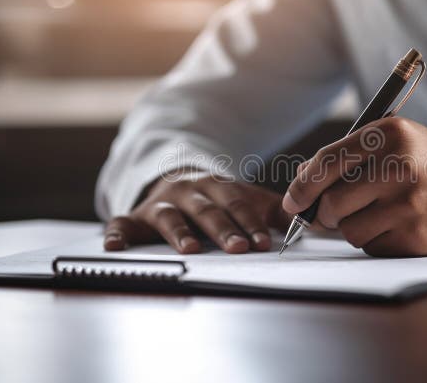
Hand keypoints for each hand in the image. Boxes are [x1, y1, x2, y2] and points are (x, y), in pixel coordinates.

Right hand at [104, 170, 290, 253]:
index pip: (238, 205)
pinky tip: (113, 246)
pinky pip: (123, 223)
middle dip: (223, 229)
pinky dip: (117, 234)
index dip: (251, 223)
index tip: (263, 242)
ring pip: (171, 217)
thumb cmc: (217, 197)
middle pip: (208, 211)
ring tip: (189, 249)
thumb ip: (273, 210)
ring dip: (180, 232)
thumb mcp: (244, 198)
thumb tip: (313, 220)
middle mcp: (189, 191)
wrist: (177, 176)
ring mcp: (162, 202)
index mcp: (219, 186)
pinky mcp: (137, 215)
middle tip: (238, 248)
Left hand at [281, 117, 426, 255]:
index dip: (302, 185)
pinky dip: (376, 240)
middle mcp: (399, 165)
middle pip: (332, 202)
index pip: (327, 161)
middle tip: (330, 214)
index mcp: (390, 134)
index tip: (292, 200)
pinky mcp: (415, 235)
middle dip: (324, 214)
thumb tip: (301, 184)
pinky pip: (372, 246)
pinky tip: (398, 226)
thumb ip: (351, 157)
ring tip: (378, 214)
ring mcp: (409, 203)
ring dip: (354, 227)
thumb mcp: (397, 143)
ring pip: (349, 229)